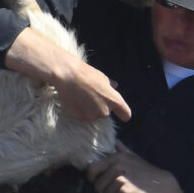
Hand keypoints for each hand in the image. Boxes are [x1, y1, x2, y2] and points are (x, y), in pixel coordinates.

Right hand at [5, 27, 130, 121]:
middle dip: (101, 107)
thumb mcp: (102, 78)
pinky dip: (80, 111)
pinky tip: (75, 100)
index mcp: (113, 100)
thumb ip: (110, 86)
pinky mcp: (79, 118)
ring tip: (81, 97)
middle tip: (92, 96)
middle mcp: (104, 111)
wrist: (67, 76)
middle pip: (106, 114)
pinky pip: (82, 117)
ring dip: (90, 110)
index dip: (123, 114)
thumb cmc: (86, 74)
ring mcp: (91, 116)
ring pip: (93, 116)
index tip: (121, 114)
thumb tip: (116, 86)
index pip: (126, 114)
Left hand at [87, 142, 190, 192]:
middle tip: (118, 191)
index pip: (92, 169)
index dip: (93, 178)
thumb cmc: (146, 172)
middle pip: (98, 186)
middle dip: (106, 191)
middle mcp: (117, 167)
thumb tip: (114, 141)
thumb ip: (122, 149)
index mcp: (115, 157)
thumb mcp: (134, 157)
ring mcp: (121, 180)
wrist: (163, 185)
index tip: (98, 182)